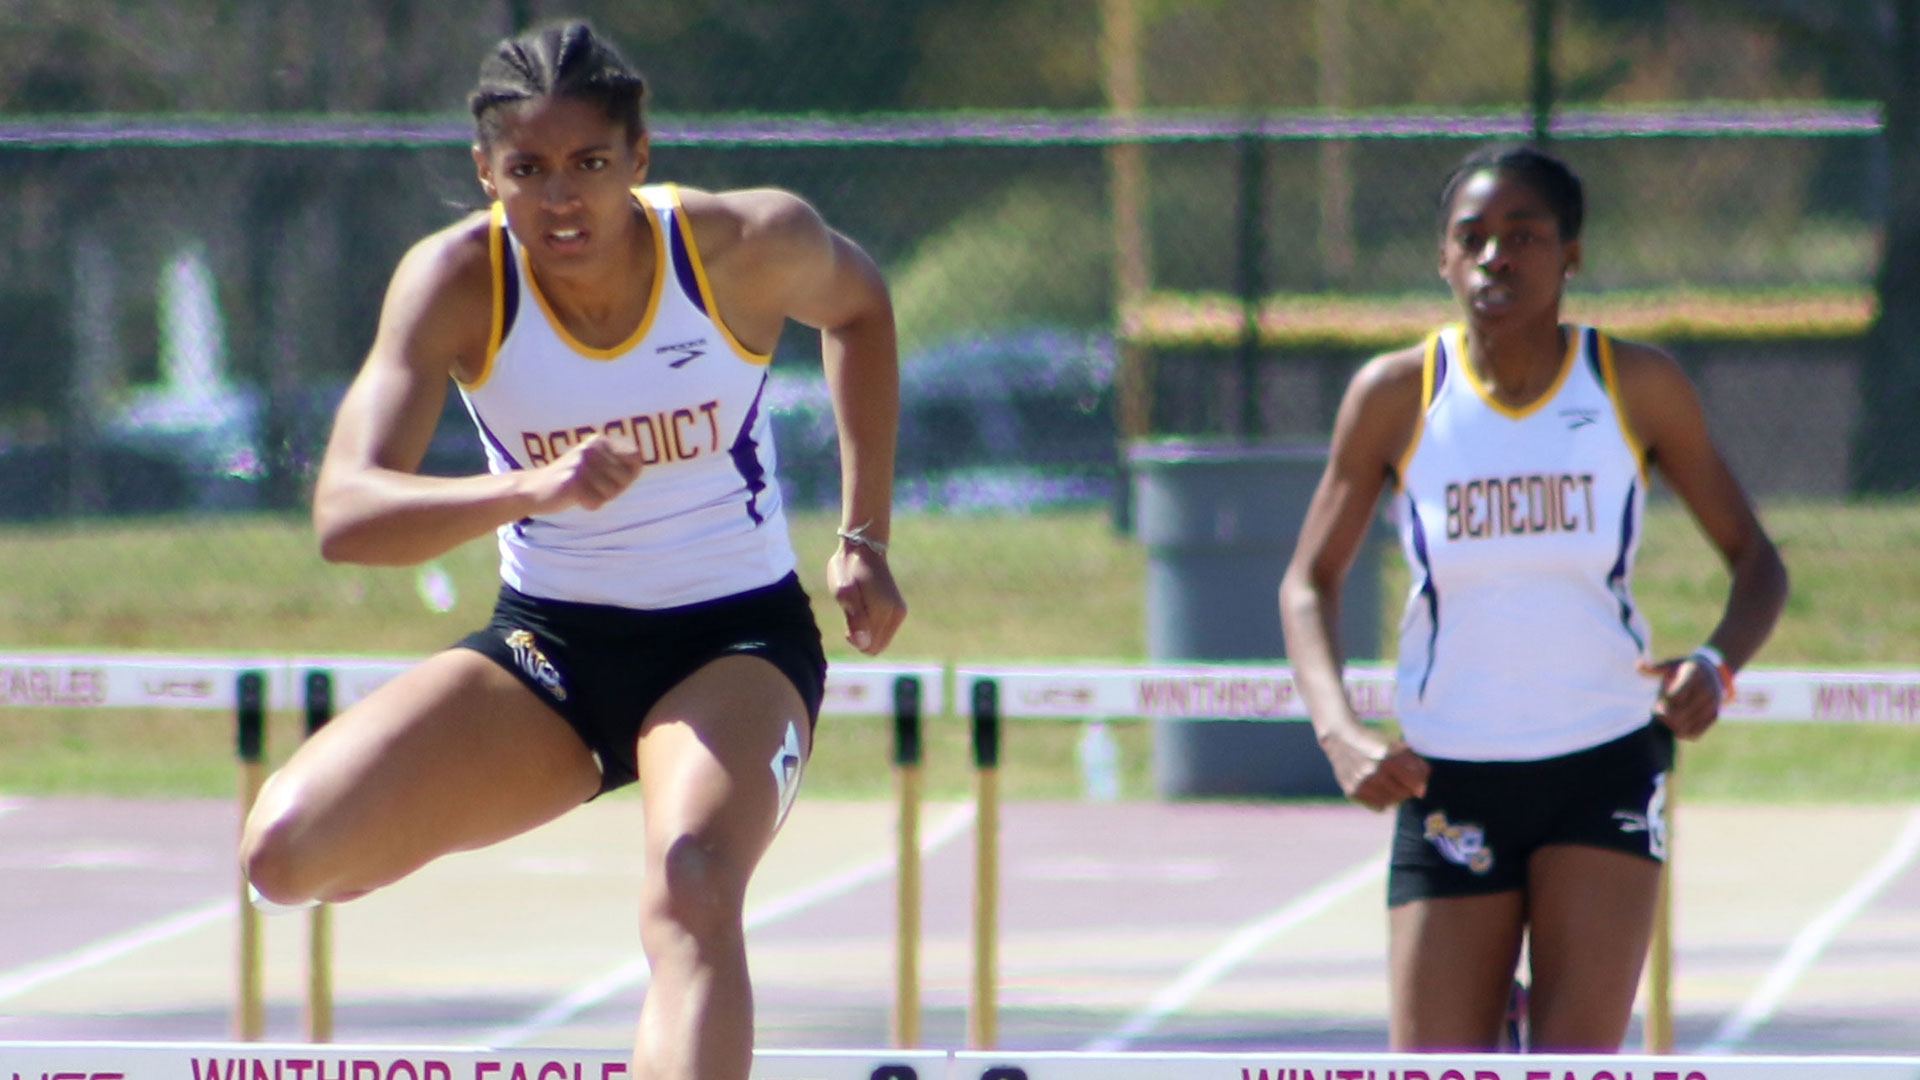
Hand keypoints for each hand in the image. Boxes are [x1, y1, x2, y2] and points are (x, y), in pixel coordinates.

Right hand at [522, 433, 644, 512]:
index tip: (611, 478)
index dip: (629, 474)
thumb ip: (619, 463)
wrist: (534, 489)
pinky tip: (575, 498)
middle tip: (592, 487)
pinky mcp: (572, 481)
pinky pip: (596, 503)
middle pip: (626, 479)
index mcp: (600, 441)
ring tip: (583, 491)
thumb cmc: (573, 481)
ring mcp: (581, 463)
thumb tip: (640, 461)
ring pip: (612, 493)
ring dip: (599, 498)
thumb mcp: (596, 464)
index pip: (636, 458)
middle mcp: (591, 448)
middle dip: (613, 490)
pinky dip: (589, 505)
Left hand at [827, 542, 905, 654]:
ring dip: (865, 629)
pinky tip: (864, 606)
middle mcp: (897, 613)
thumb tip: (863, 644)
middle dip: (860, 636)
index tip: (848, 616)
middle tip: (851, 611)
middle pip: (875, 646)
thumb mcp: (844, 592)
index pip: (869, 647)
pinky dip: (871, 624)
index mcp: (884, 611)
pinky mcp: (899, 610)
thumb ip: (854, 619)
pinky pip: (883, 631)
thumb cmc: (848, 569)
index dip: (854, 638)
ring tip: (857, 606)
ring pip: (879, 640)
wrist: (863, 547)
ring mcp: (900, 612)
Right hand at [1319, 726, 1429, 811]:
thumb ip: (1413, 763)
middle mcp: (1374, 770)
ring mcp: (1361, 782)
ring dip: (1395, 796)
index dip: (1419, 783)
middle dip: (1406, 789)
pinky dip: (1382, 801)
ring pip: (1391, 802)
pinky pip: (1377, 805)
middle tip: (1401, 781)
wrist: (1339, 736)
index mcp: (1387, 756)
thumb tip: (1422, 791)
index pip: (1414, 781)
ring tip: (1389, 785)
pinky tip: (1378, 790)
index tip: (1417, 783)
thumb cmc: (1372, 739)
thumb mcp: (1394, 743)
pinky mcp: (1351, 790)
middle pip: (1403, 793)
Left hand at [1640, 654, 1722, 739]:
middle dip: (1665, 716)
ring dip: (1672, 726)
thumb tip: (1637, 665)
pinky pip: (1695, 733)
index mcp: (1693, 675)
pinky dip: (1682, 733)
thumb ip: (1655, 668)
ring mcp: (1712, 704)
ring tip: (1666, 718)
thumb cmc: (1684, 669)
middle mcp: (1706, 690)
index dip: (1663, 703)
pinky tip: (1675, 726)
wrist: (1713, 673)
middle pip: (1680, 714)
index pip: (1675, 697)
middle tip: (1658, 712)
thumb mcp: (1671, 665)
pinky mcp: (1714, 715)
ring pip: (1686, 726)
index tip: (1657, 702)